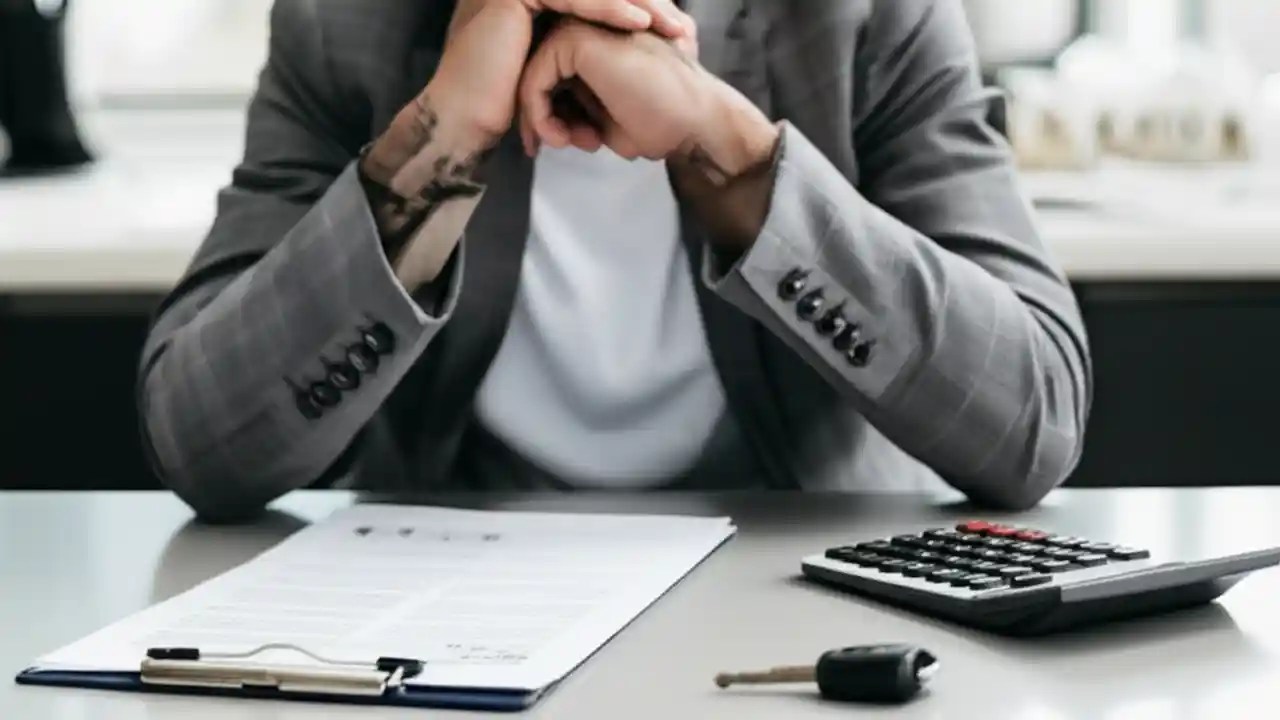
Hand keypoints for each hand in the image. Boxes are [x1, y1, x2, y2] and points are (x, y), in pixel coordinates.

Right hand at [430, 0, 689, 144]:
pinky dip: (606, 9)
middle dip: (644, 4)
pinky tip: (638, 21)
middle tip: (681, 27)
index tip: (676, 31)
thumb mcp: (556, 71)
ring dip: (634, 4)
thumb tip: (630, 41)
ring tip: (669, 24)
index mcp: (536, 1)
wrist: (463, 120)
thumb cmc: (504, 105)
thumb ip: (578, 48)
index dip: (636, 8)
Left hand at [517, 17, 776, 183]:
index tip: (554, 143)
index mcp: (599, 38)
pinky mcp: (577, 37)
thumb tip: (543, 116)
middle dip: (536, 113)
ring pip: (532, 73)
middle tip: (549, 147)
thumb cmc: (663, 121)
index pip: (552, 71)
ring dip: (538, 117)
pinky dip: (538, 114)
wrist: (694, 121)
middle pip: (538, 69)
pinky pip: (535, 78)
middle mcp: (590, 23)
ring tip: (561, 145)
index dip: (546, 109)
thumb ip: (576, 104)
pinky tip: (560, 137)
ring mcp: (583, 24)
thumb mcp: (607, 114)